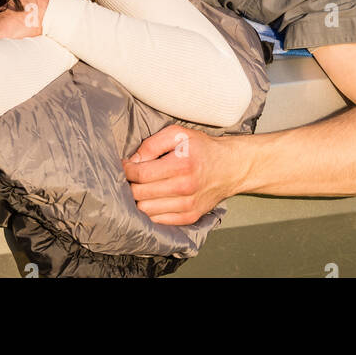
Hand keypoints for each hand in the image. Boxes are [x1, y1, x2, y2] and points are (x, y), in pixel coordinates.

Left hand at [122, 126, 243, 224]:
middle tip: (132, 177)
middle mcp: (185, 187)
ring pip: (146, 210)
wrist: (230, 167)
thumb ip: (153, 144)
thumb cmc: (202, 148)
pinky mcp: (190, 217)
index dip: (127, 170)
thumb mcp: (179, 134)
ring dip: (138, 200)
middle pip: (141, 194)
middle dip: (130, 184)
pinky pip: (158, 220)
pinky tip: (152, 199)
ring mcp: (188, 206)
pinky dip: (150, 211)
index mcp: (181, 164)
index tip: (125, 166)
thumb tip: (133, 160)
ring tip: (141, 188)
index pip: (142, 174)